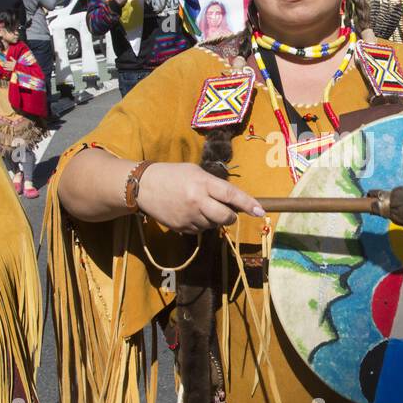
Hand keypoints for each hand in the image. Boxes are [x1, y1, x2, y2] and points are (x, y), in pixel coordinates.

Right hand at [137, 162, 264, 233]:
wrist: (143, 186)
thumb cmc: (172, 174)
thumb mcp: (195, 172)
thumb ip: (214, 185)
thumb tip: (233, 200)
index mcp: (202, 183)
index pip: (231, 195)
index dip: (247, 204)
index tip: (259, 211)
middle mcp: (197, 201)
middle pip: (225, 217)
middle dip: (230, 216)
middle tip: (228, 211)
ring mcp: (189, 216)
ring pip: (213, 225)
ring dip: (212, 219)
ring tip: (199, 206)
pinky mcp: (181, 228)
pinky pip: (199, 230)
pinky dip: (200, 224)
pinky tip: (188, 212)